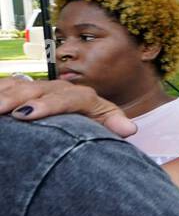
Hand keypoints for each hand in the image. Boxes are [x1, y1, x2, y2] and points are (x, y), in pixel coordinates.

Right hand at [0, 77, 135, 137]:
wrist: (78, 113)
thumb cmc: (89, 122)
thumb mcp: (101, 122)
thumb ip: (111, 123)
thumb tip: (129, 128)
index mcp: (82, 97)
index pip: (69, 97)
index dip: (48, 104)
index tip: (28, 114)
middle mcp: (59, 89)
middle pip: (38, 89)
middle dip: (18, 98)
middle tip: (0, 109)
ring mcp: (38, 87)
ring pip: (18, 86)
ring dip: (3, 95)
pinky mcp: (20, 89)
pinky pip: (5, 86)